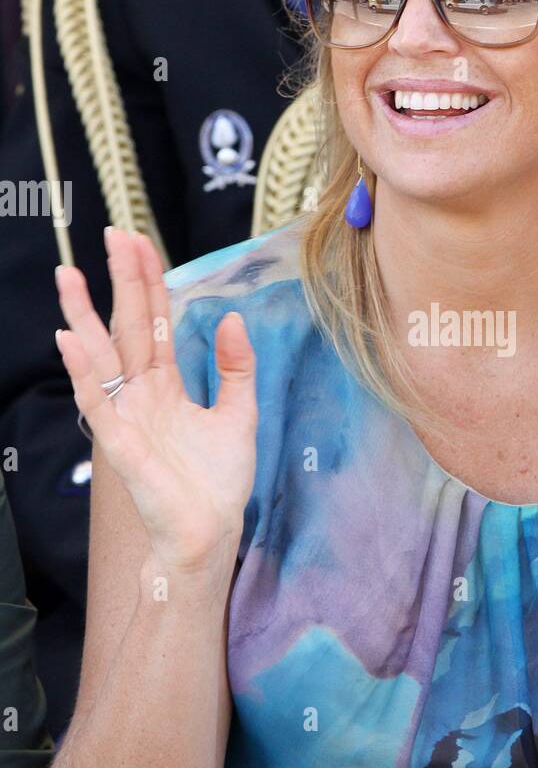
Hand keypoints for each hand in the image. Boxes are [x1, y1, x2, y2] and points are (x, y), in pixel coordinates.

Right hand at [55, 229, 256, 572]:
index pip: (158, 321)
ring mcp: (126, 414)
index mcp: (167, 384)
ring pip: (100, 354)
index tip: (142, 242)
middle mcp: (141, 393)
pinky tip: (70, 338)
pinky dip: (81, 370)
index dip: (151, 281)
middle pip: (128, 325)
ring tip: (69, 274)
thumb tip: (231, 317)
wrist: (209, 533)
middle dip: (121, 281)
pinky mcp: (119, 442)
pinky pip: (96, 400)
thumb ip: (235, 366)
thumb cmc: (218, 482)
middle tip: (114, 234)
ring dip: (84, 314)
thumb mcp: (239, 413)